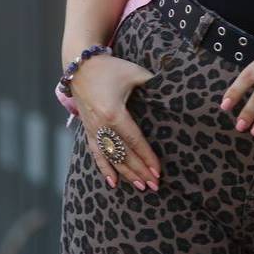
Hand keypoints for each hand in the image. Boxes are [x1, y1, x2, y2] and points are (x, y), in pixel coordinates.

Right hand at [68, 54, 163, 192]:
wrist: (80, 66)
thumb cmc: (110, 69)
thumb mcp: (134, 72)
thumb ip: (153, 83)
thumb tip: (173, 91)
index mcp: (114, 113)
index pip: (134, 141)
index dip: (147, 157)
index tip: (158, 171)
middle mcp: (102, 126)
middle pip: (124, 154)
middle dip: (140, 171)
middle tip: (155, 185)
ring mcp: (93, 130)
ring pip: (111, 158)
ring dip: (126, 174)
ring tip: (141, 187)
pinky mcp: (88, 131)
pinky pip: (96, 154)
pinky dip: (104, 169)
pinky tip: (113, 182)